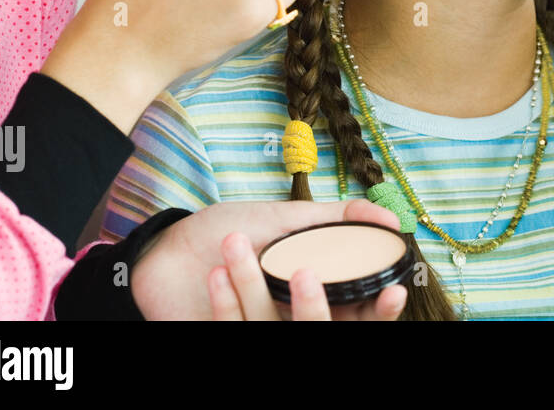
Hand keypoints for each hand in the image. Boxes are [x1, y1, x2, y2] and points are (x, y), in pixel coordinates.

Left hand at [208, 233, 407, 320]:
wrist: (161, 252)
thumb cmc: (226, 232)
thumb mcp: (286, 218)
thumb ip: (337, 220)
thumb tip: (392, 219)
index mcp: (316, 292)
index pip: (363, 312)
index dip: (382, 308)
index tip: (391, 291)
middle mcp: (293, 319)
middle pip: (327, 328)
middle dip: (318, 310)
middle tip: (305, 276)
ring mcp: (262, 330)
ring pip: (278, 327)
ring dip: (254, 288)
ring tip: (233, 246)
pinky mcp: (229, 336)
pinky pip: (237, 330)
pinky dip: (226, 304)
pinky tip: (215, 275)